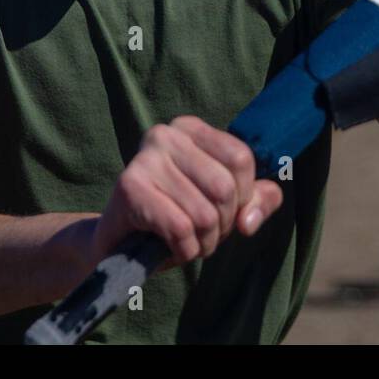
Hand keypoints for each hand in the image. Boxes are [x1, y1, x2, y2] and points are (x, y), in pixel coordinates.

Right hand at [90, 115, 283, 269]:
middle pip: (224, 187)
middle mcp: (166, 134)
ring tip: (188, 243)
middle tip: (204, 234)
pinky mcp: (129, 187)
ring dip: (204, 243)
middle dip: (223, 225)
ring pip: (204, 214)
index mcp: (191, 128)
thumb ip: (259, 201)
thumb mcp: (227, 206)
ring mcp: (145, 158)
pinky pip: (180, 228)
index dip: (243, 196)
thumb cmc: (179, 217)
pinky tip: (173, 249)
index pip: (241, 158)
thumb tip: (248, 221)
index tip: (224, 211)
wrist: (119, 244)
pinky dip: (185, 250)